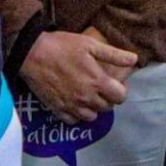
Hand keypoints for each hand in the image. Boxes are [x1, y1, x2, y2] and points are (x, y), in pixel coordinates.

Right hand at [20, 30, 136, 123]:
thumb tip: (134, 59)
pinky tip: (74, 102)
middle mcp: (86, 98)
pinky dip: (77, 114)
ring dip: (93, 108)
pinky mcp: (57, 109)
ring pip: (92, 117)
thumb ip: (114, 54)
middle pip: (107, 108)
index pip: (120, 97)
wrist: (31, 53)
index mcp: (97, 82)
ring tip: (88, 95)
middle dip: (108, 98)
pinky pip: (73, 120)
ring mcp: (71, 105)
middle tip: (101, 87)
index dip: (121, 90)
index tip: (115, 83)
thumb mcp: (90, 44)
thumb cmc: (61, 46)